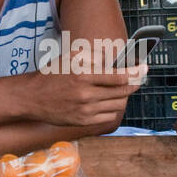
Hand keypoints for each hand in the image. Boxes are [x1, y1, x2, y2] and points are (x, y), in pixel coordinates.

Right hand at [22, 65, 144, 127]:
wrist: (32, 97)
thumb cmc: (52, 74)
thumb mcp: (71, 56)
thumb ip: (95, 55)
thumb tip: (116, 57)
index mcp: (83, 75)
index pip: (119, 77)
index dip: (135, 72)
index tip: (144, 68)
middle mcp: (86, 95)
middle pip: (122, 91)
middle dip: (134, 83)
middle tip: (139, 78)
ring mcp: (85, 110)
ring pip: (118, 104)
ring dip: (123, 96)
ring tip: (121, 88)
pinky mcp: (83, 122)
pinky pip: (108, 116)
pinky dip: (113, 108)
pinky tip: (109, 100)